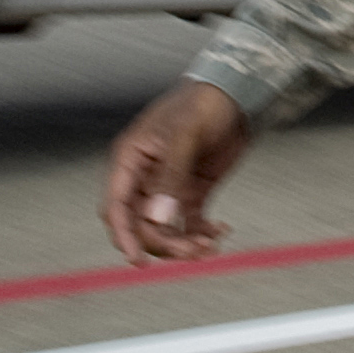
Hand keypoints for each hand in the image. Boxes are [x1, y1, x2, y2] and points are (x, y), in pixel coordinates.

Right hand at [101, 83, 252, 265]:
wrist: (237, 93)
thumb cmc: (203, 103)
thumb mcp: (186, 134)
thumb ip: (172, 176)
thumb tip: (158, 220)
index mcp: (131, 160)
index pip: (116, 206)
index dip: (123, 235)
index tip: (137, 259)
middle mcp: (145, 178)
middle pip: (141, 226)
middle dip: (162, 243)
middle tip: (192, 250)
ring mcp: (168, 187)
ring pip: (165, 230)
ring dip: (184, 244)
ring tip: (210, 244)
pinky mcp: (192, 192)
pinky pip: (190, 224)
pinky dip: (202, 234)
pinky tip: (220, 231)